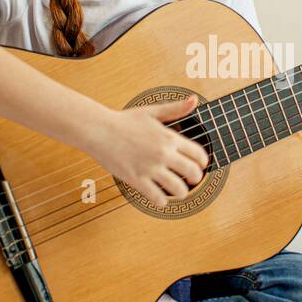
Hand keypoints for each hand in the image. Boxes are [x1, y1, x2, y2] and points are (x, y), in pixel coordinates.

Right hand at [86, 95, 209, 206]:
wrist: (99, 130)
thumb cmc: (124, 120)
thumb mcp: (152, 111)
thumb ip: (175, 109)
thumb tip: (194, 99)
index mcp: (169, 137)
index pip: (198, 154)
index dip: (203, 162)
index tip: (200, 166)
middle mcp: (163, 153)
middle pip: (193, 173)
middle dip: (196, 178)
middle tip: (192, 180)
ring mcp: (150, 168)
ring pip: (178, 189)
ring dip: (182, 193)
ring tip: (179, 192)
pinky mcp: (137, 179)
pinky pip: (157, 197)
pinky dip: (162, 201)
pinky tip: (160, 198)